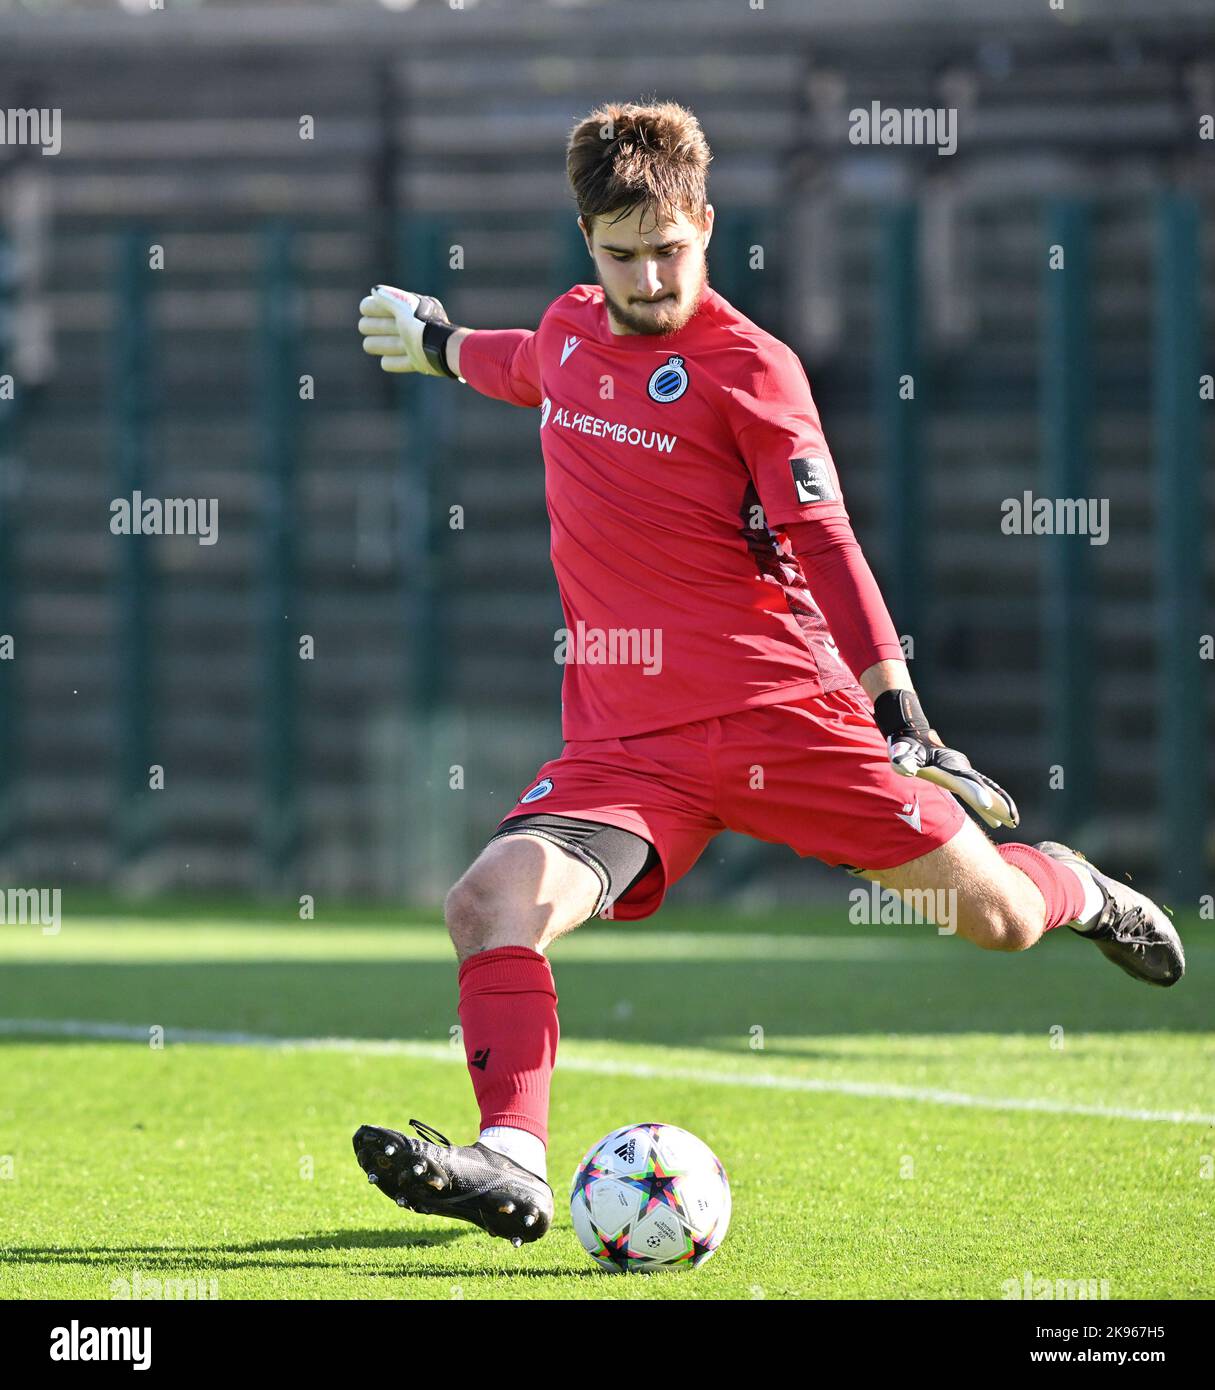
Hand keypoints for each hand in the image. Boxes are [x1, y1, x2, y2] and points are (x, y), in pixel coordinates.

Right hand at [358, 284, 457, 376]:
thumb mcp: (404, 307)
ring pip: (391, 345)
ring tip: (368, 345)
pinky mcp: (418, 362)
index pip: (389, 307)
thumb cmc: (422, 325)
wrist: (440, 350)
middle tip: (364, 327)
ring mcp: (415, 345)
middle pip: (387, 327)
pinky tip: (385, 362)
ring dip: (379, 344)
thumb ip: (389, 298)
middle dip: (374, 326)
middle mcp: (413, 327)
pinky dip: (392, 362)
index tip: (364, 310)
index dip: (374, 307)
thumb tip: (375, 291)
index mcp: (412, 311)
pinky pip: (400, 363)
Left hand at [873, 689, 1019, 829]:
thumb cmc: (906, 747)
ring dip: (1001, 805)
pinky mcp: (960, 776)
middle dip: (1000, 803)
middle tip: (1014, 821)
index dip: (976, 792)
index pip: (967, 781)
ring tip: (1013, 822)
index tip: (986, 805)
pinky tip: (995, 820)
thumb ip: (904, 760)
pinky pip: (980, 792)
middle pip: (986, 787)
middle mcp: (962, 768)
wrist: (913, 734)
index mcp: (951, 766)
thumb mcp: (902, 753)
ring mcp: (963, 772)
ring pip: (988, 790)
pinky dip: (990, 804)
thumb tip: (905, 767)